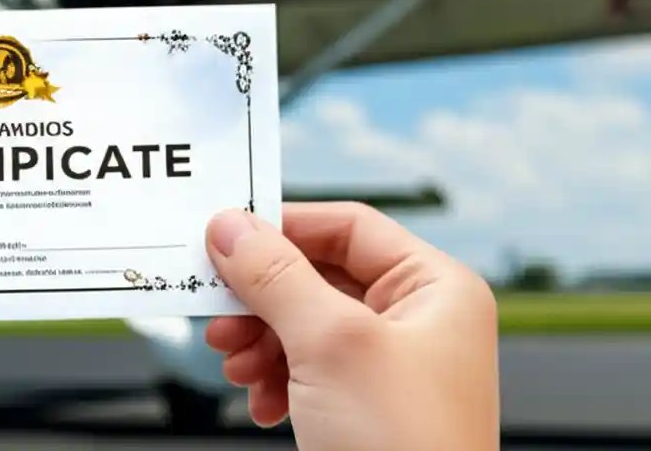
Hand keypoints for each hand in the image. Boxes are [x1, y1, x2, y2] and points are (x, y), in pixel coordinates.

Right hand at [205, 203, 498, 450]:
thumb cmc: (405, 450)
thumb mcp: (330, 345)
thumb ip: (275, 276)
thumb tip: (231, 226)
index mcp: (436, 289)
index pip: (348, 226)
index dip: (283, 227)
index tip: (225, 237)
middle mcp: (419, 321)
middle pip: (317, 276)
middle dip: (262, 300)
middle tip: (219, 313)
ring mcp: (392, 366)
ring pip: (304, 324)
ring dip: (260, 342)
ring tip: (236, 366)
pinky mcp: (365, 406)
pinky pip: (306, 368)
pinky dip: (274, 379)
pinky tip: (260, 402)